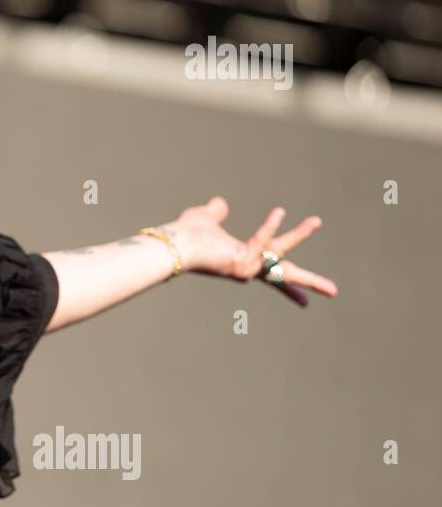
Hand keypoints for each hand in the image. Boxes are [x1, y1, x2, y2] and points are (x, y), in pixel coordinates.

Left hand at [169, 197, 337, 306]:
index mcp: (243, 260)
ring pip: (279, 252)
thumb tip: (220, 204)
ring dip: (298, 235)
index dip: (288, 287)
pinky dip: (269, 227)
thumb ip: (216, 212)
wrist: (171, 242)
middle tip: (335, 291)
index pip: (271, 274)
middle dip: (309, 282)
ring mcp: (245, 268)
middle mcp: (246, 269)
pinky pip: (261, 242)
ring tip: (317, 221)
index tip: (306, 302)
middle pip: (284, 276)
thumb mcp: (206, 218)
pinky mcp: (240, 262)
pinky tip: (279, 212)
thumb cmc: (185, 233)